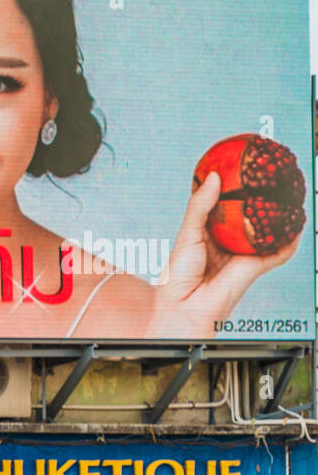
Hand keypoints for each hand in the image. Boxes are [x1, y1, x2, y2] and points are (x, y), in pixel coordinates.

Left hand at [150, 171, 300, 336]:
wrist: (186, 307)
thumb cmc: (179, 275)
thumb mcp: (187, 234)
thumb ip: (200, 207)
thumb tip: (214, 178)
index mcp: (208, 231)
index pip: (223, 204)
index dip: (231, 188)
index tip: (239, 166)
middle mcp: (227, 240)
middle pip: (247, 214)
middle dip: (259, 198)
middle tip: (269, 176)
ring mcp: (243, 252)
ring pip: (265, 230)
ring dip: (278, 215)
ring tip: (288, 194)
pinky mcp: (256, 265)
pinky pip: (279, 251)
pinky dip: (289, 239)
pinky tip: (296, 225)